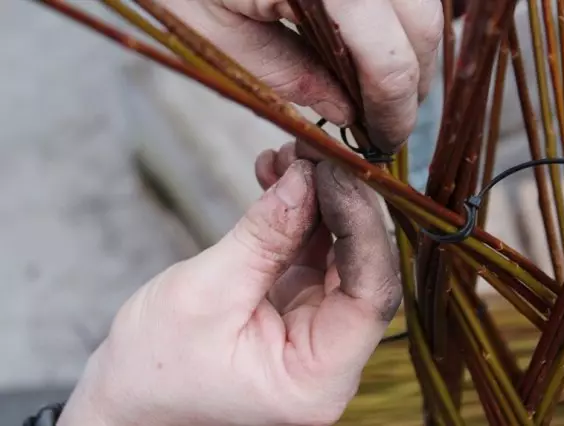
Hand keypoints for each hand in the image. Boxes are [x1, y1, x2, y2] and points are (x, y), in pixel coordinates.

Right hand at [59, 150, 400, 425]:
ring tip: (289, 158)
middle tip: (312, 151)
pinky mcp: (297, 310)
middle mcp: (329, 360)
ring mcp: (316, 333)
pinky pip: (310, 256)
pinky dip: (297, 217)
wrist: (128, 395)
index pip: (371, 295)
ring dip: (317, 202)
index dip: (360, 225)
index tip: (333, 170)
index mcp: (316, 378)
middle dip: (339, 204)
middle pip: (361, 270)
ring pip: (339, 256)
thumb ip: (264, 236)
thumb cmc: (154, 368)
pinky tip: (277, 180)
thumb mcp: (205, 295)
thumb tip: (305, 176)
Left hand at [160, 0, 442, 149]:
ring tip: (382, 85)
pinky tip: (373, 41)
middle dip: (414, 82)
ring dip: (414, 46)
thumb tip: (349, 111)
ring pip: (424, 0)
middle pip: (423, 24)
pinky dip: (399, 15)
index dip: (394, 110)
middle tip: (387, 121)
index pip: (389, 58)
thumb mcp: (220, 37)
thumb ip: (290, 77)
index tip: (384, 141)